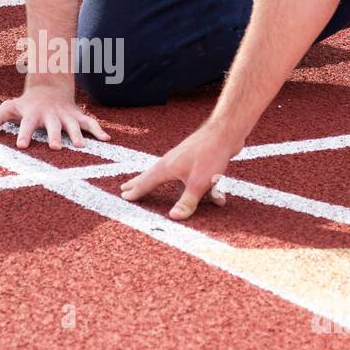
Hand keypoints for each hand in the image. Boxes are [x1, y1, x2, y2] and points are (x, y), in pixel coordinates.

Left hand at [0, 81, 109, 149]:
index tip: (21, 146)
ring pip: (72, 125)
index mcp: (33, 114)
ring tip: (81, 146)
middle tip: (55, 148)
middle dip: (54, 136)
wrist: (49, 87)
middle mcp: (51, 115)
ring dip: (77, 135)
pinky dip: (99, 130)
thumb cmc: (27, 104)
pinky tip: (107, 139)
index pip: (27, 125)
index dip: (24, 134)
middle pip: (53, 126)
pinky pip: (90, 123)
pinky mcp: (78, 116)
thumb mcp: (10, 107)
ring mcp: (66, 116)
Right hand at [120, 123, 240, 219]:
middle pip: (151, 176)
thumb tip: (173, 218)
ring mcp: (182, 159)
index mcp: (166, 168)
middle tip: (125, 187)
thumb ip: (187, 202)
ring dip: (162, 184)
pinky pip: (190, 176)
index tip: (123, 196)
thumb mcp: (198, 184)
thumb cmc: (210, 155)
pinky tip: (216, 196)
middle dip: (139, 183)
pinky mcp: (194, 158)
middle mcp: (171, 162)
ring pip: (169, 176)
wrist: (225, 132)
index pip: (146, 182)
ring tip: (150, 186)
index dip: (135, 191)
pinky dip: (197, 187)